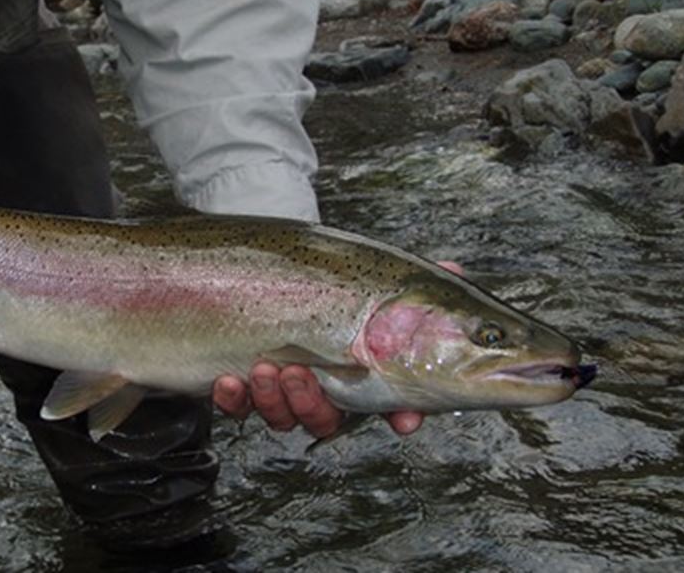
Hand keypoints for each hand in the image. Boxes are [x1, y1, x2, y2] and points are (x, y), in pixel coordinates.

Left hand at [212, 260, 464, 436]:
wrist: (260, 262)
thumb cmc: (327, 277)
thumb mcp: (372, 275)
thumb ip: (412, 281)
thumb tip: (455, 270)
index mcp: (360, 372)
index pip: (390, 404)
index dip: (402, 417)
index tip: (404, 420)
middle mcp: (322, 388)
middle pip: (326, 418)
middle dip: (314, 404)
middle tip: (299, 374)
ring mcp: (280, 389)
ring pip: (282, 417)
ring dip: (272, 400)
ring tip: (264, 369)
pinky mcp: (241, 384)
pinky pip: (237, 407)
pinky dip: (233, 400)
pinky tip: (228, 382)